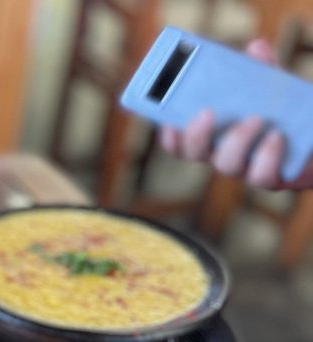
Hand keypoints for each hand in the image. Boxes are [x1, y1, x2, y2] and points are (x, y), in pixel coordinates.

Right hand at [158, 39, 312, 189]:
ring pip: (226, 164)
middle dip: (195, 134)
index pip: (181, 142)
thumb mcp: (273, 88)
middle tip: (206, 112)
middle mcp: (222, 154)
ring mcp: (244, 169)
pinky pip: (261, 175)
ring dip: (236, 140)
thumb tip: (255, 48)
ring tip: (256, 118)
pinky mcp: (270, 178)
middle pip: (195, 153)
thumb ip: (262, 70)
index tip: (168, 120)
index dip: (170, 135)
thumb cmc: (287, 115)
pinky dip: (267, 155)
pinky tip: (277, 136)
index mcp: (214, 136)